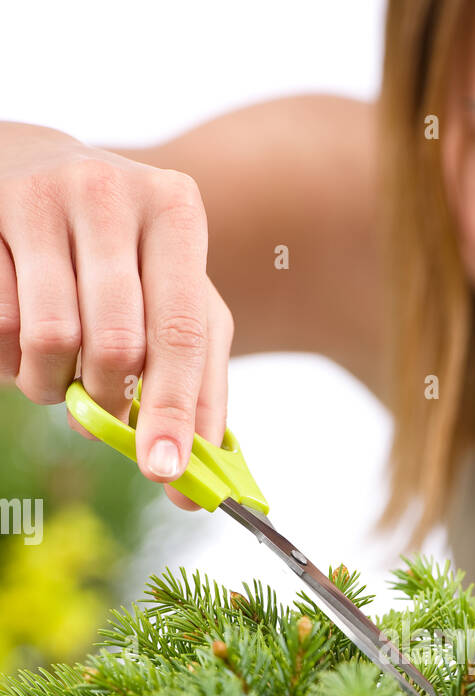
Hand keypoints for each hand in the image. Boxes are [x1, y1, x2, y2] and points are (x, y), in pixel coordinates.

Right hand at [0, 122, 233, 507]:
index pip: (181, 331)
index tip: (163, 470)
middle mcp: (110, 191)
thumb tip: (193, 488)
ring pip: (49, 338)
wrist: (37, 170)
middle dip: (108, 400)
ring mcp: (39, 194)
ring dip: (53, 384)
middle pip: (115, 341)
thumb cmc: (125, 259)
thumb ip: (198, 391)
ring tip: (58, 371)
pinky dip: (10, 357)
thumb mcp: (179, 305)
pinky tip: (21, 338)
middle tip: (101, 411)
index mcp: (175, 210)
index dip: (173, 410)